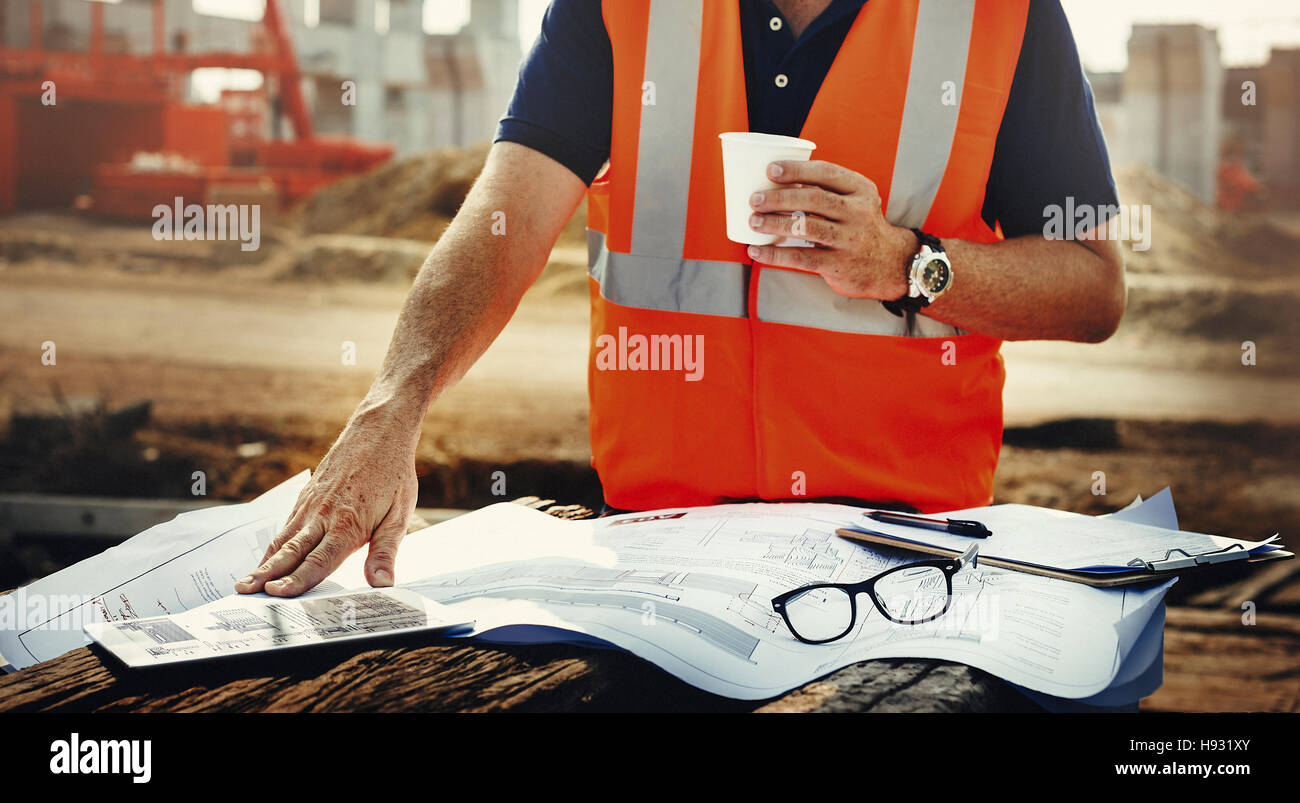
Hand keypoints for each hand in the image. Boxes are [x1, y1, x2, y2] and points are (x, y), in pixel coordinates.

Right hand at [235, 408, 419, 596]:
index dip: (297, 580)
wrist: (379, 432)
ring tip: (244, 582)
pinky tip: (265, 559)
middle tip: (244, 593)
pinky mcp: (306, 497)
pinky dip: (273, 545)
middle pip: (291, 552)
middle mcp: (323, 516)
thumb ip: (386, 552)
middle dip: (267, 575)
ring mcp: (311, 506)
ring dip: (263, 563)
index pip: (318, 561)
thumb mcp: (399, 515)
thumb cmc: (392, 474)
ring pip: (283, 540)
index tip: (277, 595)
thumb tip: (382, 584)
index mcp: (347, 525)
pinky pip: (286, 526)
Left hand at [745, 160, 915, 299]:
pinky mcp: (839, 265)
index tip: (770, 170)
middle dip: (780, 197)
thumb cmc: (860, 227)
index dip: (797, 170)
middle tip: (755, 199)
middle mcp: (858, 212)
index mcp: (860, 190)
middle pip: (814, 199)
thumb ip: (827, 190)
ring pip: (807, 227)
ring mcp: (849, 239)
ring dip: (775, 223)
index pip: (826, 173)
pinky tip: (756, 251)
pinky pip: (802, 258)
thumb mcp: (856, 201)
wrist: (891, 264)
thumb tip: (776, 182)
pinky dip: (776, 254)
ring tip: (753, 221)